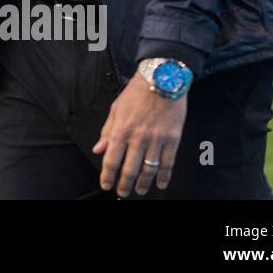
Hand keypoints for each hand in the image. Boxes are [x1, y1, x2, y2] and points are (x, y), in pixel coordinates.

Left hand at [92, 72, 187, 195]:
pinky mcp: (173, 139)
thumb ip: (107, 131)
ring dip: (143, 184)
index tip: (106, 185)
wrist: (161, 79)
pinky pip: (168, 163)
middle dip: (125, 184)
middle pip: (130, 169)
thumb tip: (99, 149)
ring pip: (149, 169)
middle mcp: (138, 138)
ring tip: (139, 190)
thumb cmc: (137, 92)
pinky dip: (165, 176)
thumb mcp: (116, 109)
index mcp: (121, 130)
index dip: (108, 176)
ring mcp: (157, 140)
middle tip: (123, 192)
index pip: (111, 160)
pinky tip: (161, 184)